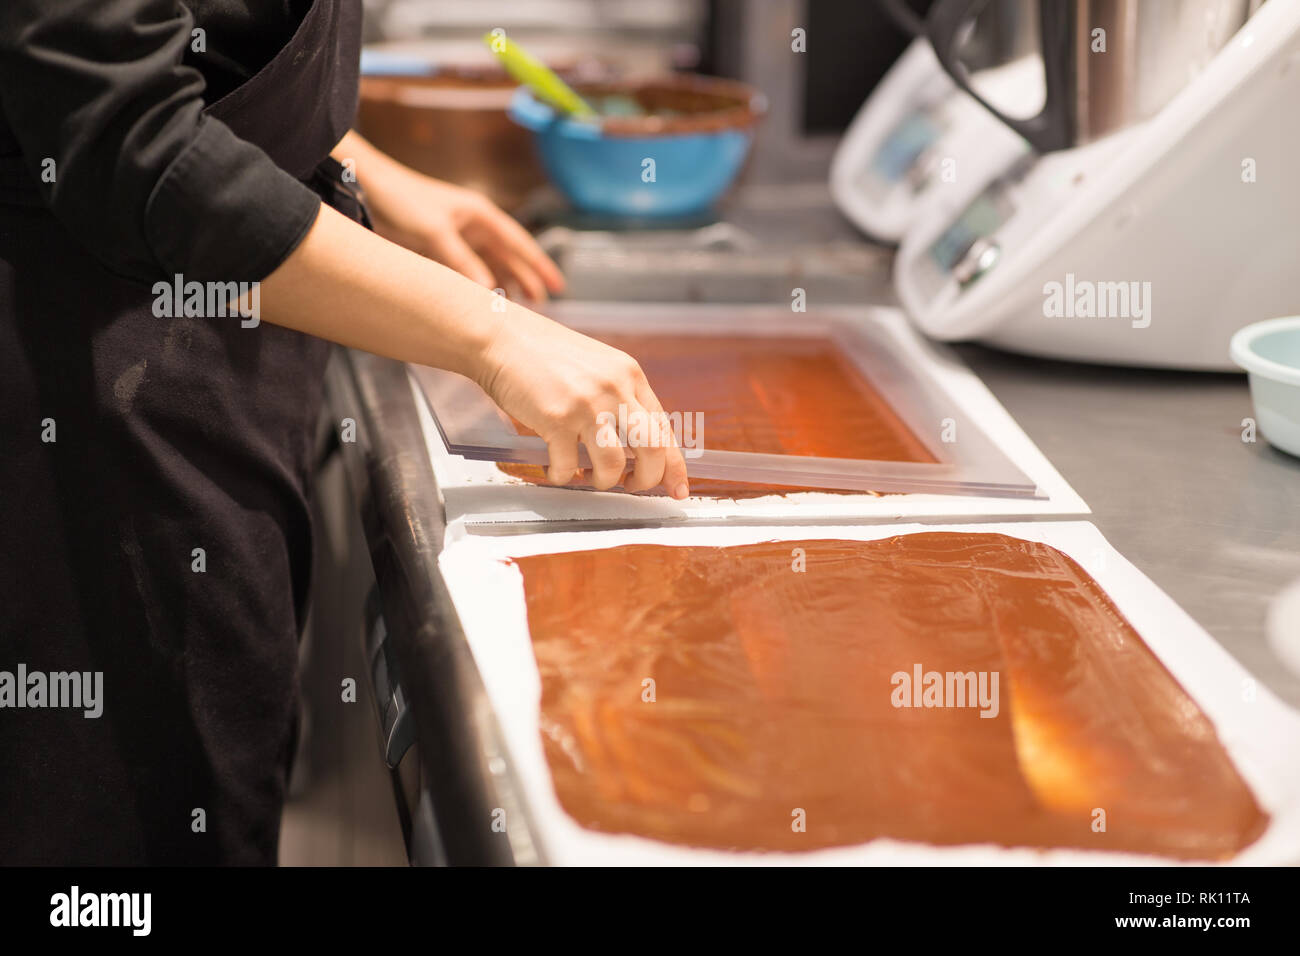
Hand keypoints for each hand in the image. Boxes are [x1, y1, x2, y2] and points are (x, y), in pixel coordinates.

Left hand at [338, 131, 563, 300]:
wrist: (364, 187)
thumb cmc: (401, 199)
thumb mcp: (435, 232)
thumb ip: (462, 263)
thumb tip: (488, 292)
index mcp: (480, 215)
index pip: (519, 244)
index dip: (539, 266)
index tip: (557, 286)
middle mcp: (472, 226)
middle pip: (507, 257)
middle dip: (525, 279)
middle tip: (540, 304)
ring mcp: (455, 237)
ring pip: (487, 266)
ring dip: (501, 285)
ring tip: (514, 308)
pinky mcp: (436, 248)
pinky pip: (464, 271)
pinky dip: (474, 286)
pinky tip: (479, 301)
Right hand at [475, 303, 690, 498]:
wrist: (501, 337)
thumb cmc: (542, 354)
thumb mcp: (595, 367)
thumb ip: (618, 397)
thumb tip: (634, 444)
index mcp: (629, 375)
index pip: (665, 428)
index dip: (674, 465)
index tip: (677, 488)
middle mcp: (615, 388)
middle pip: (652, 450)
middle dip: (647, 480)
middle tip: (631, 487)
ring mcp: (587, 403)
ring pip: (614, 464)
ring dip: (601, 480)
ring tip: (586, 476)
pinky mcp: (556, 418)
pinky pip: (568, 466)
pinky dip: (561, 475)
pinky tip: (553, 467)